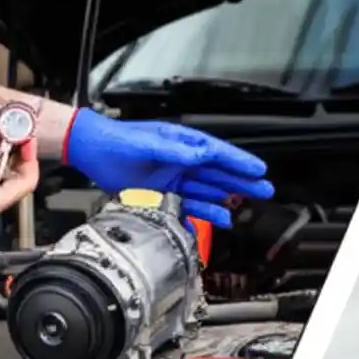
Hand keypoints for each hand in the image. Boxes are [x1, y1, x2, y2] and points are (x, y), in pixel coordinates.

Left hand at [63, 108, 274, 228]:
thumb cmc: (119, 140)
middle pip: (219, 174)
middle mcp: (182, 162)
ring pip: (207, 191)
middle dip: (242, 182)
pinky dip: (202, 212)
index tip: (259, 169)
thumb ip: (177, 151)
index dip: (240, 162)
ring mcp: (173, 179)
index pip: (218, 154)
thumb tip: (203, 156)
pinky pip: (188, 205)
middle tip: (264, 190)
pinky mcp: (162, 194)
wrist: (93, 150)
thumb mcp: (150, 143)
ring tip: (244, 208)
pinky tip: (216, 219)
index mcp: (183, 144)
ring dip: (225, 200)